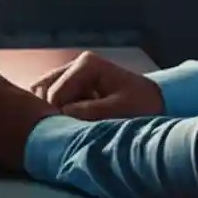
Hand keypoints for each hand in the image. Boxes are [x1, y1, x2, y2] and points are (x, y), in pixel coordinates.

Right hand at [29, 51, 164, 119]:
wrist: (156, 105)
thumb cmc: (143, 108)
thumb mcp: (121, 111)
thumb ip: (91, 111)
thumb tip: (62, 113)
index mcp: (87, 64)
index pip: (55, 93)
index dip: (58, 117)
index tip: (70, 134)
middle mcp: (75, 63)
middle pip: (42, 90)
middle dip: (51, 113)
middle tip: (68, 132)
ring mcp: (70, 72)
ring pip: (40, 92)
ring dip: (50, 112)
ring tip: (70, 126)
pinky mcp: (69, 84)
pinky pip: (47, 96)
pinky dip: (52, 110)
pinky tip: (69, 122)